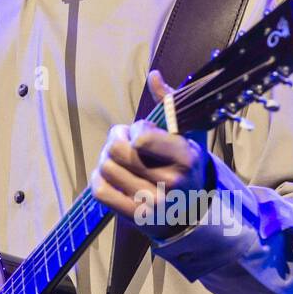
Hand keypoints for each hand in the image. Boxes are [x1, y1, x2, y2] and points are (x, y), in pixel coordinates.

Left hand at [89, 70, 214, 237]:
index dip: (136, 128)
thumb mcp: (188, 134)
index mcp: (185, 158)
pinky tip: (110, 174)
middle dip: (116, 138)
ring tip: (119, 157)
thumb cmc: (186, 164)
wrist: (193, 210)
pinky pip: (99, 190)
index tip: (143, 131)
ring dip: (106, 157)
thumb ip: (171, 103)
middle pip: (116, 150)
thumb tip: (153, 76)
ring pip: (105, 167)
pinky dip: (98, 177)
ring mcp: (152, 203)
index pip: (142, 137)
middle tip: (124, 140)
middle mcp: (170, 183)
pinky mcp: (135, 217)